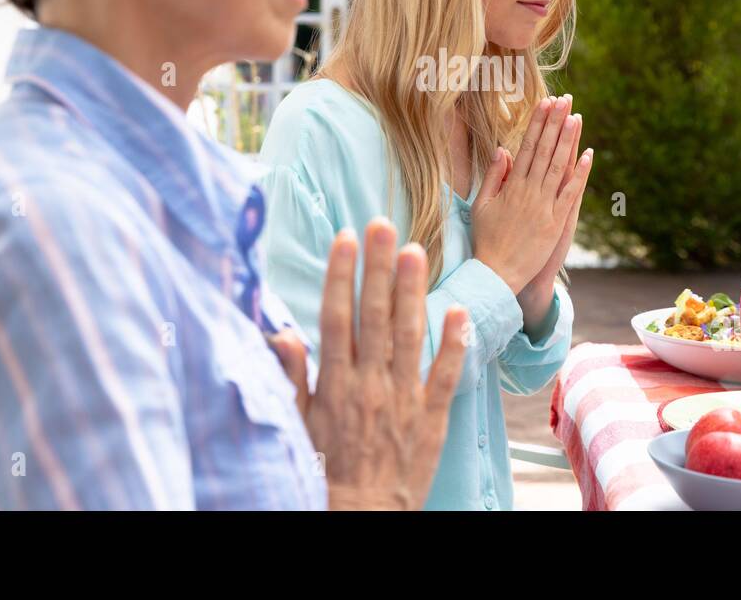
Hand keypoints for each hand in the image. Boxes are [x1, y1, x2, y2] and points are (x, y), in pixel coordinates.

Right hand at [269, 219, 466, 509]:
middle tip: (382, 224)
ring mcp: (404, 400)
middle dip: (378, 267)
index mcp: (335, 384)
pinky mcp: (431, 419)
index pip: (337, 317)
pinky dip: (454, 344)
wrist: (361, 516)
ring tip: (415, 250)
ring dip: (413, 291)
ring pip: (409, 335)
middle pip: (375, 315)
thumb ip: (291, 378)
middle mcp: (370, 384)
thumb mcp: (295, 426)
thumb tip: (281, 333)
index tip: (345, 238)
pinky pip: (444, 376)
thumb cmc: (321, 473)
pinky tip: (458, 311)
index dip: (341, 275)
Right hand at [471, 95, 591, 292]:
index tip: (544, 103)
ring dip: (568, 140)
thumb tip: (502, 150)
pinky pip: (570, 193)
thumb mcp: (481, 205)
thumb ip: (493, 176)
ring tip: (576, 117)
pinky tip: (587, 154)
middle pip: (545, 150)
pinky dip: (579, 174)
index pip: (526, 147)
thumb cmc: (486, 240)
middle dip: (555, 123)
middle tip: (564, 99)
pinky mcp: (556, 222)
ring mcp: (544, 206)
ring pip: (559, 166)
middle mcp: (528, 191)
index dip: (537, 124)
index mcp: (511, 186)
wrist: (497, 273)